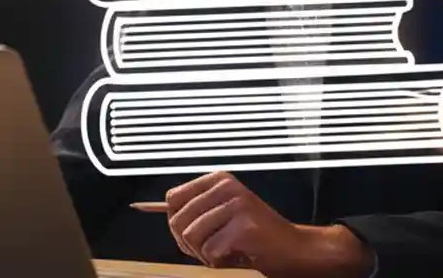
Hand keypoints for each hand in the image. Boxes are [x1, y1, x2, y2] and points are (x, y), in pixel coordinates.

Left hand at [163, 171, 374, 277]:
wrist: (293, 249)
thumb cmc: (256, 236)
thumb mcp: (222, 213)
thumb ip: (194, 210)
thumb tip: (149, 208)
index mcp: (219, 180)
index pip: (173, 198)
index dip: (177, 223)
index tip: (195, 234)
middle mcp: (227, 187)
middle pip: (177, 220)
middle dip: (189, 243)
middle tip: (211, 249)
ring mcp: (236, 205)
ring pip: (191, 237)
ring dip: (204, 254)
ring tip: (225, 251)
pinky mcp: (243, 226)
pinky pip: (209, 252)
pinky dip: (219, 262)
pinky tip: (237, 255)